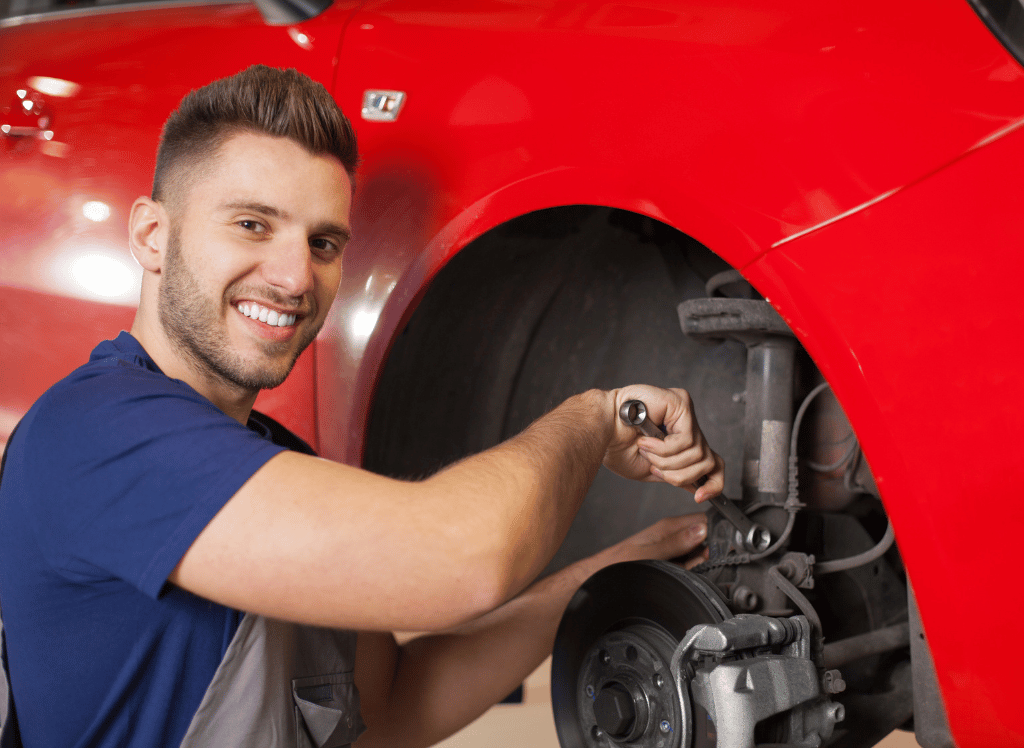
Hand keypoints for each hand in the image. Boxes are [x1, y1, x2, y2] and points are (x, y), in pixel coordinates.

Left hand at [583, 513, 709, 574]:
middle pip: (706, 541)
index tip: (724, 545)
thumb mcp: (648, 552)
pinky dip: (694, 574)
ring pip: (700, 556)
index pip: (704, 520)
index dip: (717, 530)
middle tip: (702, 564)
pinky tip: (686, 579)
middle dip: (712, 552)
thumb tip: (701, 531)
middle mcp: (673, 538)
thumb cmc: (617, 564)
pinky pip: (691, 568)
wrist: (601, 579)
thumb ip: (675, 542)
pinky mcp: (672, 567)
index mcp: (669, 527)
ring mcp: (674, 552)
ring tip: (689, 572)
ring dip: (703, 565)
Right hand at [602, 385, 724, 501]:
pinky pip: (688, 440)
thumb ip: (676, 475)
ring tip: (646, 450)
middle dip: (680, 475)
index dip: (712, 484)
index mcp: (680, 438)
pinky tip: (647, 441)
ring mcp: (685, 412)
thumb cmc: (616, 446)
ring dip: (667, 461)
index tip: (699, 497)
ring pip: (698, 454)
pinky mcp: (681, 403)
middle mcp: (686, 424)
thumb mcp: (651, 470)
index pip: (713, 462)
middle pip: (708, 461)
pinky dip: (665, 449)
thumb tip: (699, 488)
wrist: (599, 429)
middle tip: (654, 467)